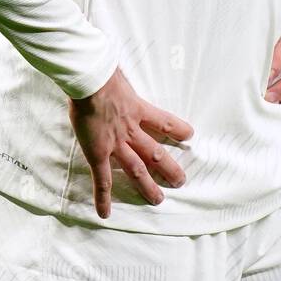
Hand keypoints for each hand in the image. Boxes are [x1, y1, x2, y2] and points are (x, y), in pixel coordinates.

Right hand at [69, 68, 193, 218]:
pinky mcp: (98, 154)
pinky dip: (103, 198)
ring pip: (136, 169)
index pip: (162, 120)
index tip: (190, 134)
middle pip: (155, 152)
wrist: (91, 82)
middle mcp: (130, 129)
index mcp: (136, 108)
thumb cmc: (101, 71)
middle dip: (169, 167)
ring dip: (147, 186)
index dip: (176, 128)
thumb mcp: (116, 71)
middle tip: (181, 181)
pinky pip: (102, 180)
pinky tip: (105, 214)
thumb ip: (118, 76)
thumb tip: (112, 66)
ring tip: (159, 200)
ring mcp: (115, 144)